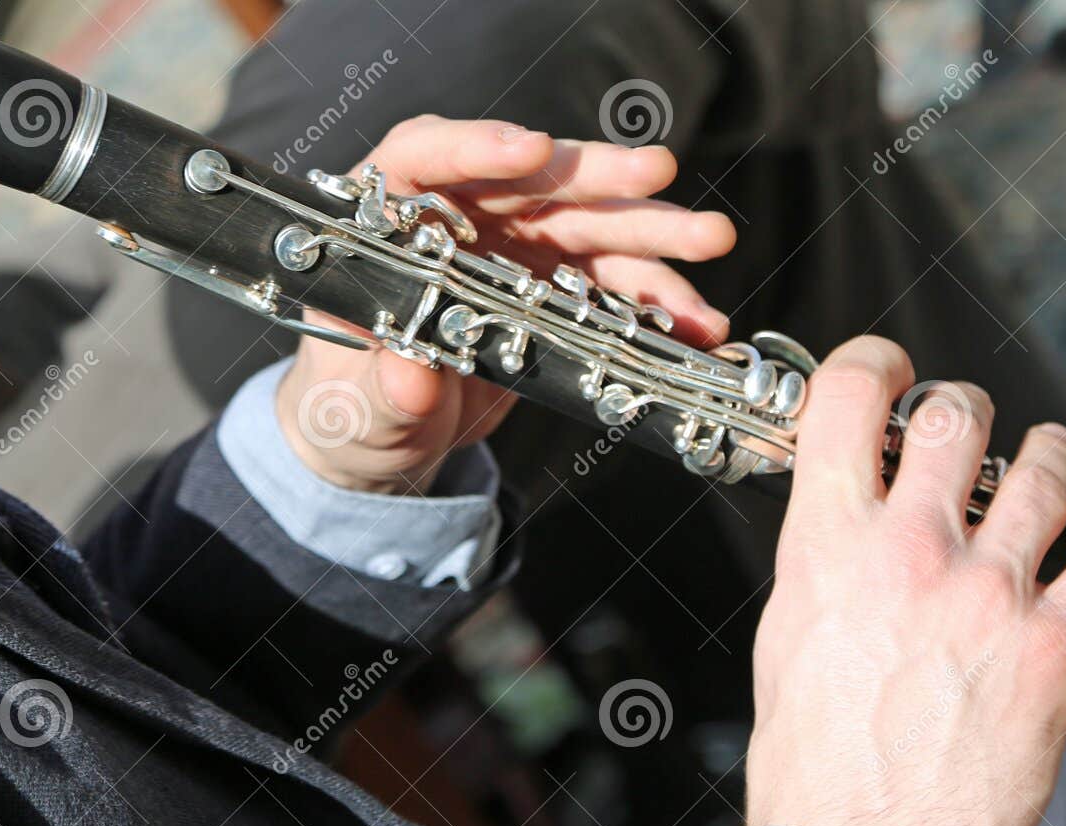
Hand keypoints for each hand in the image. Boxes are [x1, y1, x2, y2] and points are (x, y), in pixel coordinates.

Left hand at [274, 116, 735, 493]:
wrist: (391, 438)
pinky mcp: (559, 290)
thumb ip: (384, 387)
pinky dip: (659, 304)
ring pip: (589, 226)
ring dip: (654, 235)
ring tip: (711, 241)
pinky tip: (700, 322)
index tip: (531, 148)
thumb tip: (413, 374)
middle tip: (659, 171)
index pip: (423, 156)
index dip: (475, 148)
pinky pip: (617, 288)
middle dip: (599, 177)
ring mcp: (517, 250)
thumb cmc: (354, 404)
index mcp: (389, 219)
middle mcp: (461, 218)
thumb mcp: (357, 403)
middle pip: (532, 181)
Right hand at [745, 337, 1065, 825]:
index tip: (893, 373)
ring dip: (1058, 457)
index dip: (877, 365)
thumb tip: (849, 524)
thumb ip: (825, 566)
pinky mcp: (1055, 642)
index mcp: (830, 547)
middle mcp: (911, 553)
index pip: (853, 402)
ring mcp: (989, 592)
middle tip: (973, 433)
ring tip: (1056, 467)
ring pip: (1048, 468)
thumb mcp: (789, 642)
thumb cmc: (818, 769)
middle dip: (970, 410)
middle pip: (960, 416)